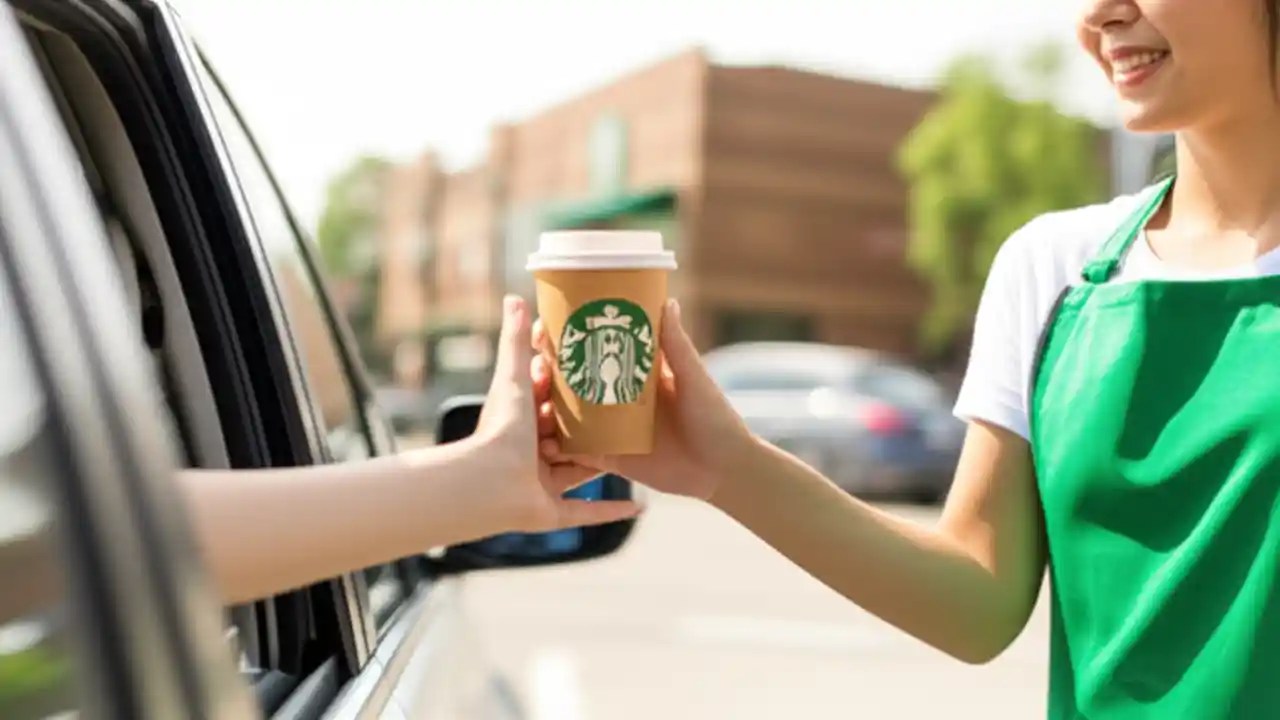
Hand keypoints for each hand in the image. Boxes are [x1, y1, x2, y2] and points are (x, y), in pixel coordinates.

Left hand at [473, 296, 640, 531]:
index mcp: (523, 424)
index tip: (602, 372)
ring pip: (581, 473)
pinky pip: (587, 513)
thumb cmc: (501, 429)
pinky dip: (611, 511)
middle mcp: (532, 455)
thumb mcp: (514, 377)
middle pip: (571, 439)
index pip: (551, 402)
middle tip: (631, 410)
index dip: (574, 388)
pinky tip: (638, 508)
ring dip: (607, 465)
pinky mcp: (552, 512)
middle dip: (597, 428)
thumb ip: (516, 340)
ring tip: (639, 452)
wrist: (488, 485)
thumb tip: (515, 297)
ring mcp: (542, 486)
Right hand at [533, 300, 753, 500]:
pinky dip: (560, 449)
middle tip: (531, 361)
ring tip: (528, 401)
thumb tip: (666, 301)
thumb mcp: (694, 379)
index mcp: (636, 373)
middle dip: (549, 372)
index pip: (596, 349)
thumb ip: (677, 347)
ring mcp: (613, 430)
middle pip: (574, 381)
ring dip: (547, 409)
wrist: (724, 470)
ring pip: (570, 417)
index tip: (545, 325)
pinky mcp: (612, 458)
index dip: (570, 338)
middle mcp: (619, 398)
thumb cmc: (716, 418)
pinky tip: (540, 444)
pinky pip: (579, 453)